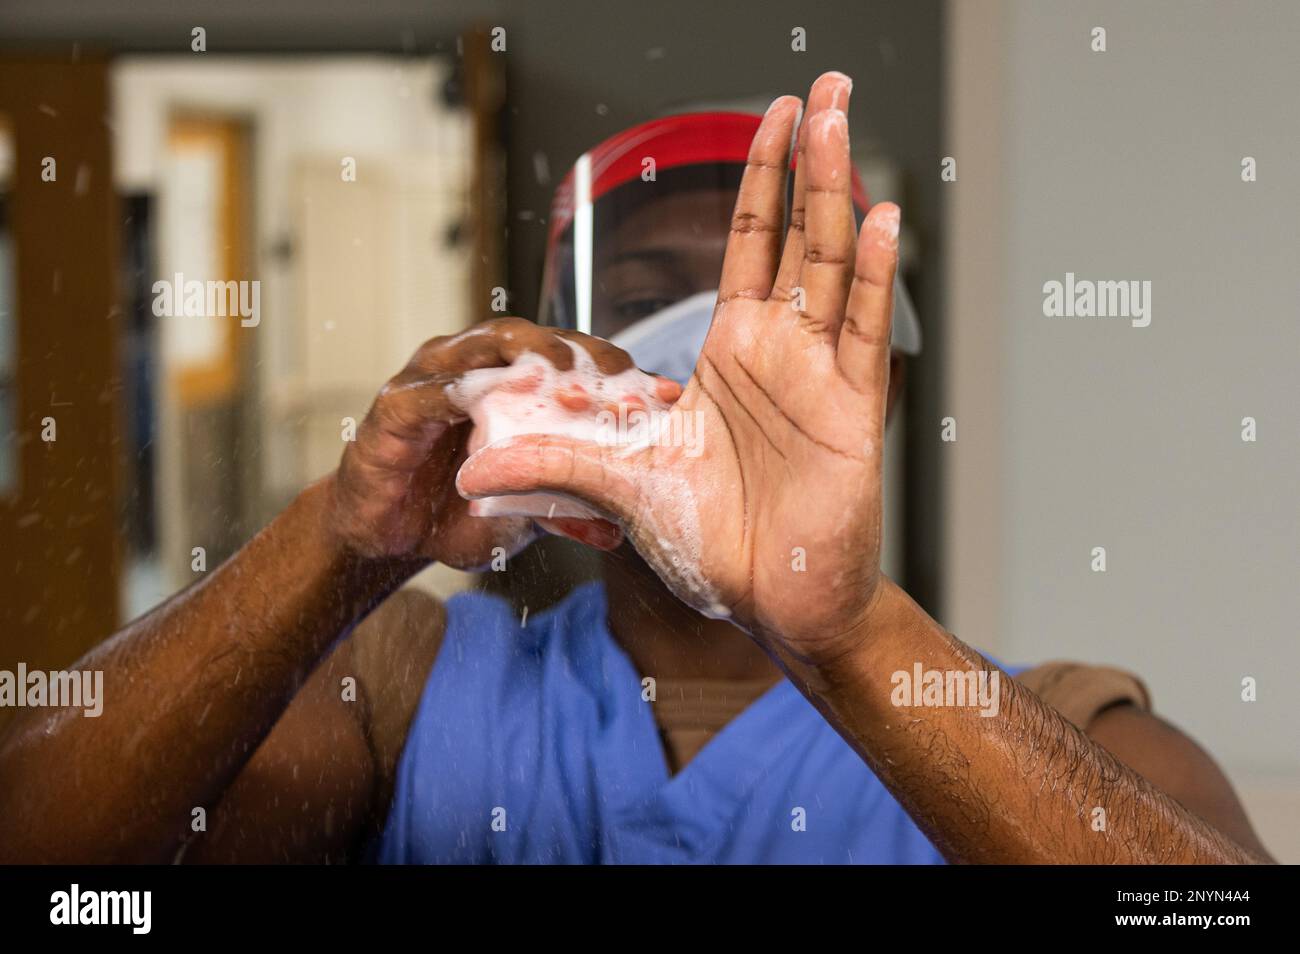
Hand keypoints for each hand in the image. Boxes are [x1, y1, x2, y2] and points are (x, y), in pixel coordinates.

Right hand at [331, 318, 637, 568]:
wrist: (390, 537)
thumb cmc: (456, 510)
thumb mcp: (523, 513)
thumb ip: (564, 507)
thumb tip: (618, 530)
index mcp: (517, 384)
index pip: (576, 361)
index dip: (619, 372)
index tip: (662, 393)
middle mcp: (480, 366)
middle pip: (538, 342)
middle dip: (581, 356)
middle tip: (615, 380)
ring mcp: (436, 378)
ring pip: (486, 348)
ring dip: (524, 358)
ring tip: (557, 375)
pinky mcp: (396, 405)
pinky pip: (430, 392)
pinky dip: (456, 391)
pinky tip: (481, 398)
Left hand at [457, 72, 900, 664]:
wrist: (770, 597)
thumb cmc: (714, 540)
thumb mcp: (622, 484)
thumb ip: (554, 458)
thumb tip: (471, 459)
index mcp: (735, 353)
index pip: (753, 244)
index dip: (761, 178)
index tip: (772, 117)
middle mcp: (782, 350)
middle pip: (801, 234)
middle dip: (813, 158)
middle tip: (828, 88)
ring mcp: (820, 374)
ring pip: (833, 264)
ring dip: (838, 190)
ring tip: (843, 120)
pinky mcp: (850, 411)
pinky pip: (862, 331)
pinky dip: (871, 276)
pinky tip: (877, 220)